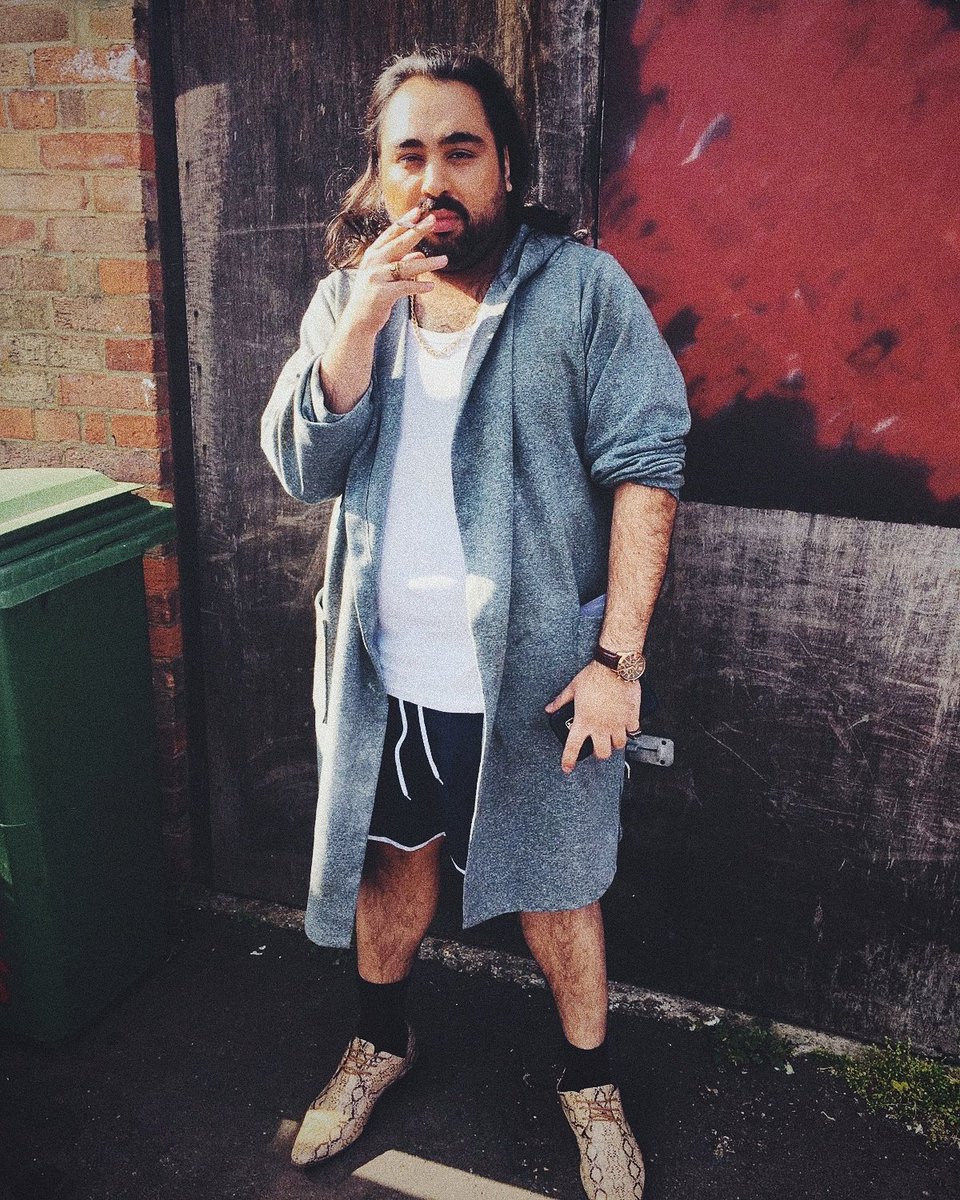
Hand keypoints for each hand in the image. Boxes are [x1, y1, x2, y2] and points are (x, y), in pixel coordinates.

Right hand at [340, 206, 447, 338]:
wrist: (358, 320)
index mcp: (373, 254)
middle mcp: (373, 263)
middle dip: (417, 231)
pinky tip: (431, 286)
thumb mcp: (386, 275)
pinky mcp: (381, 294)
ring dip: (427, 263)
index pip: (391, 233)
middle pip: (399, 243)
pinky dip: (419, 286)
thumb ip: (401, 263)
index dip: (405, 221)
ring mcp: (376, 277)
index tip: (419, 210)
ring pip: (406, 267)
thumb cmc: (373, 296)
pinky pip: (405, 287)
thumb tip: (420, 254)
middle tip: (433, 220)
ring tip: (445, 260)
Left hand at [545, 660, 640, 774]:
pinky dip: (631, 730)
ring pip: (619, 745)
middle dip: (600, 752)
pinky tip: (627, 724)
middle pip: (602, 753)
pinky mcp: (630, 717)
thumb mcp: (573, 688)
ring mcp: (617, 723)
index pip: (573, 747)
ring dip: (615, 742)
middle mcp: (601, 726)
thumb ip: (560, 701)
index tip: (567, 768)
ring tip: (612, 735)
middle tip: (598, 745)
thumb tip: (549, 708)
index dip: (569, 760)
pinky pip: (633, 731)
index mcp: (584, 720)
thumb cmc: (593, 676)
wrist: (614, 667)